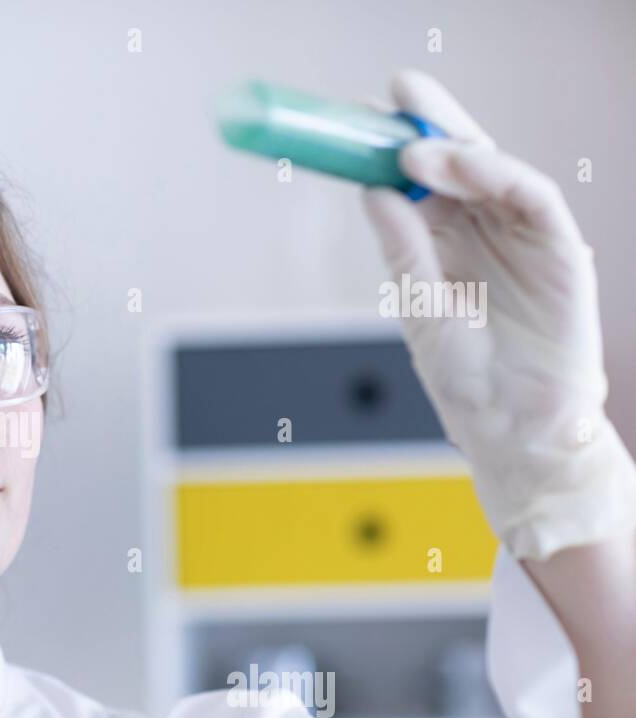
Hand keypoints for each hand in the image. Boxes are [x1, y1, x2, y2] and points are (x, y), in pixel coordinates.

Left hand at [362, 69, 635, 560]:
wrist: (512, 429)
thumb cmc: (467, 378)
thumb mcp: (418, 307)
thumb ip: (402, 247)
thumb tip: (373, 191)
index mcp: (446, 241)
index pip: (421, 179)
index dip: (392, 144)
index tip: (356, 117)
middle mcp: (484, 230)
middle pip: (458, 161)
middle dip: (429, 121)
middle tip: (397, 90)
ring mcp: (523, 236)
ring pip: (494, 170)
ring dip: (454, 148)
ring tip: (411, 144)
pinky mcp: (560, 248)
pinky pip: (533, 195)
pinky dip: (497, 174)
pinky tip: (458, 166)